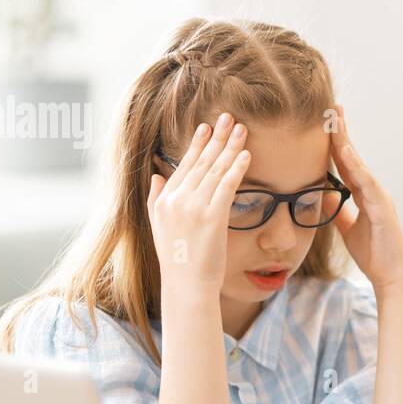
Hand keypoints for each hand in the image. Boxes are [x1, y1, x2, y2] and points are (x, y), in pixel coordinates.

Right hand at [147, 112, 250, 294]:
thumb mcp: (159, 227)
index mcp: (164, 200)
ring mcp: (193, 208)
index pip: (185, 166)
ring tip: (242, 130)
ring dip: (230, 148)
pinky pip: (227, 186)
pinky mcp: (211, 217)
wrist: (187, 286)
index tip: (206, 127)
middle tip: (229, 117)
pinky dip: (237, 169)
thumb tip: (157, 175)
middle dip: (217, 138)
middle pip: (201, 162)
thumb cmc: (179, 260)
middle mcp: (176, 200)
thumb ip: (155, 198)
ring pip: (215, 170)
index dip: (198, 144)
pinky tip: (246, 155)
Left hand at [329, 105, 402, 294]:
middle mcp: (374, 191)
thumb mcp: (348, 229)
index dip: (336, 143)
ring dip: (347, 142)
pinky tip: (345, 150)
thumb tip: (322, 195)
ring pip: (360, 164)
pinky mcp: (383, 208)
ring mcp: (380, 197)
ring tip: (335, 121)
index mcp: (365, 195)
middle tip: (331, 108)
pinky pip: (367, 183)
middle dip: (342, 132)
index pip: (347, 164)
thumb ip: (338, 210)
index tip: (326, 122)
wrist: (391, 276)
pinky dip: (357, 166)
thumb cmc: (374, 254)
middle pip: (354, 157)